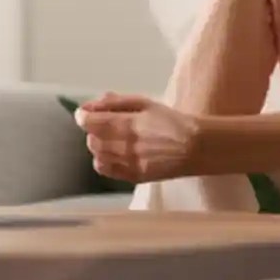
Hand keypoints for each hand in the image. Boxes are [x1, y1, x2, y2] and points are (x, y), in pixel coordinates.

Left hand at [74, 93, 199, 182]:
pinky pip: (106, 170)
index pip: (90, 122)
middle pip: (92, 139)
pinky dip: (103, 161)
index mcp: (127, 124)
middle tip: (103, 125)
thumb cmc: (172, 121)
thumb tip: (92, 104)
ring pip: (97, 155)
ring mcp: (128, 163)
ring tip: (111, 140)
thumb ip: (117, 102)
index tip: (84, 114)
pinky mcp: (133, 176)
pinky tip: (113, 154)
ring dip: (98, 146)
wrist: (196, 147)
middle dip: (93, 130)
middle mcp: (124, 146)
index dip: (83, 116)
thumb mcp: (146, 103)